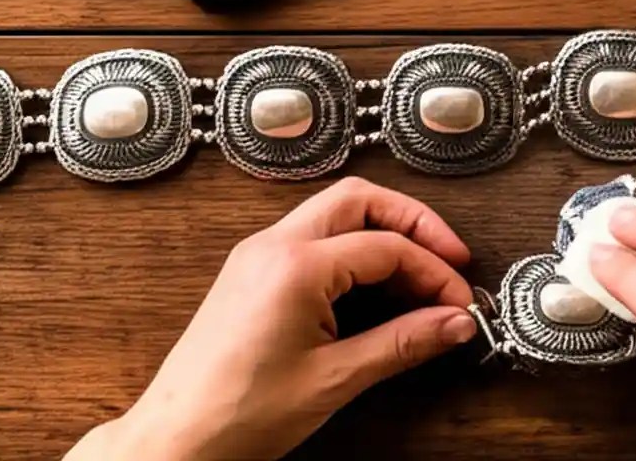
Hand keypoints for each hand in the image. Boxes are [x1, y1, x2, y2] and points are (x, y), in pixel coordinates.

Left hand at [65, 177, 476, 460]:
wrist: (176, 440)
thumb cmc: (239, 413)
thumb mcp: (335, 379)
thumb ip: (403, 343)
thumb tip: (455, 322)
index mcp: (295, 266)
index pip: (388, 247)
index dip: (435, 273)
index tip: (459, 304)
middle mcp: (273, 245)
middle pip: (361, 199)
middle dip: (413, 222)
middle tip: (450, 258)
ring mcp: (258, 255)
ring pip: (335, 211)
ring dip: (383, 230)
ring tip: (419, 270)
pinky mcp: (253, 272)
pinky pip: (313, 236)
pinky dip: (354, 246)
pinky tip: (377, 284)